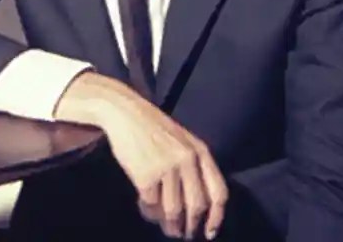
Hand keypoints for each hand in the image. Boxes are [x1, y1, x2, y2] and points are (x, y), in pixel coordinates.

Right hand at [55, 73, 226, 239]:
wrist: (124, 112)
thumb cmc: (153, 128)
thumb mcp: (182, 141)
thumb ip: (194, 166)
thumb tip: (199, 207)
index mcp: (200, 151)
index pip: (219, 192)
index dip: (216, 217)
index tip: (209, 233)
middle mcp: (187, 160)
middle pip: (197, 206)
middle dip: (191, 226)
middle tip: (184, 234)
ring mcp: (166, 167)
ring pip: (174, 210)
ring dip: (171, 225)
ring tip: (168, 230)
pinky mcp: (145, 175)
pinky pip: (151, 205)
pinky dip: (149, 212)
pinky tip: (146, 210)